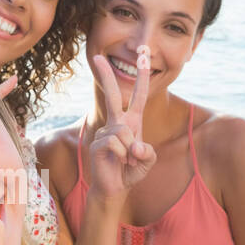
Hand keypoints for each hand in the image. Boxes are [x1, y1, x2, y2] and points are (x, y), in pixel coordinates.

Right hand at [86, 53, 156, 198]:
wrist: (115, 187)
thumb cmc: (131, 171)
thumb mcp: (148, 161)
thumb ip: (148, 153)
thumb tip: (134, 147)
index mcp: (132, 122)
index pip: (138, 96)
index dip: (142, 77)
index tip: (142, 56)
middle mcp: (117, 123)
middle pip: (112, 95)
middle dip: (105, 75)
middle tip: (96, 57)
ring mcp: (105, 132)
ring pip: (123, 131)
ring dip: (130, 150)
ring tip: (126, 160)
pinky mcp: (98, 143)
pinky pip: (115, 143)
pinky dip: (122, 155)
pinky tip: (117, 162)